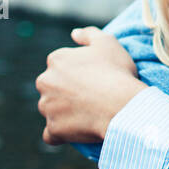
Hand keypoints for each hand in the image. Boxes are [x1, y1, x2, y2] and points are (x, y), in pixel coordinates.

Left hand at [36, 27, 143, 144]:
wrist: (123, 106)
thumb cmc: (117, 73)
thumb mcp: (109, 43)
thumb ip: (89, 35)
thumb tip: (74, 34)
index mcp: (56, 59)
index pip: (61, 66)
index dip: (78, 74)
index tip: (94, 80)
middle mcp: (45, 81)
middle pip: (52, 87)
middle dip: (65, 92)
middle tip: (90, 98)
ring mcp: (47, 107)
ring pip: (51, 109)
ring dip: (63, 112)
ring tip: (87, 115)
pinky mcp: (53, 128)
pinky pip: (51, 134)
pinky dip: (59, 134)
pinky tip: (72, 133)